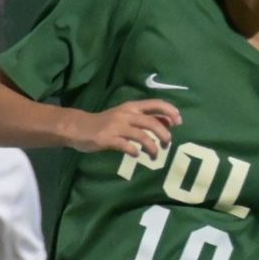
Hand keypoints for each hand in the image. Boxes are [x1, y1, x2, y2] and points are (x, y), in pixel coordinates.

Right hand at [64, 99, 180, 159]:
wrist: (79, 127)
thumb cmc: (105, 122)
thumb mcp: (125, 115)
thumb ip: (144, 118)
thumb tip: (168, 122)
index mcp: (132, 106)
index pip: (156, 104)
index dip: (170, 111)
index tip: (178, 122)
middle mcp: (126, 114)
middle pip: (152, 122)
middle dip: (164, 135)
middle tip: (167, 144)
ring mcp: (117, 127)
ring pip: (142, 136)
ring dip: (152, 147)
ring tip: (154, 156)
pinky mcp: (108, 139)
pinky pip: (126, 146)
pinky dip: (134, 151)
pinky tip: (136, 155)